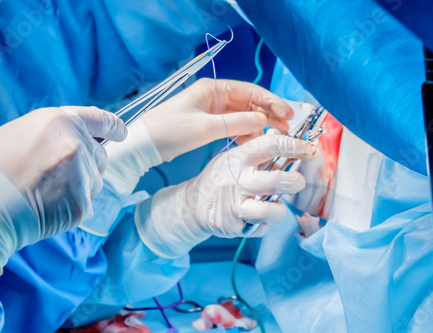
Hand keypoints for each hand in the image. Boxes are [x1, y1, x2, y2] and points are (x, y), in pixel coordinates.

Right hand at [0, 106, 125, 282]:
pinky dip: (69, 210)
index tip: (122, 132)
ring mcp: (82, 175)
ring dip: (79, 189)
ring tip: (46, 194)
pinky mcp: (81, 204)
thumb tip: (73, 140)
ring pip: (94, 183)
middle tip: (58, 178)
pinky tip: (46, 209)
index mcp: (61, 121)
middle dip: (87, 166)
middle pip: (99, 157)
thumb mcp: (21, 132)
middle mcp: (77, 144)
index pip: (101, 120)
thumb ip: (53, 133)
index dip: (114, 127)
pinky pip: (84, 207)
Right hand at [136, 132, 317, 257]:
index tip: (311, 151)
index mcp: (240, 158)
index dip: (296, 147)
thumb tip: (281, 136)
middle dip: (294, 182)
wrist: (192, 206)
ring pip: (271, 211)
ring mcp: (236, 205)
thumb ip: (257, 150)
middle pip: (277, 181)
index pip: (272, 146)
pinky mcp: (234, 226)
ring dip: (279, 209)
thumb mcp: (233, 158)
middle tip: (297, 182)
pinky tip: (254, 218)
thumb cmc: (220, 179)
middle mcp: (238, 181)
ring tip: (274, 205)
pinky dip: (262, 224)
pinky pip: (260, 228)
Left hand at [142, 78, 293, 161]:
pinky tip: (253, 142)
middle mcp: (215, 96)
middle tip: (285, 129)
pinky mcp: (208, 123)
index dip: (272, 102)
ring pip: (243, 115)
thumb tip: (263, 121)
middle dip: (269, 114)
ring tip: (273, 138)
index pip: (251, 91)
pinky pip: (233, 125)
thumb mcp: (205, 128)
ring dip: (259, 125)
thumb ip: (236, 123)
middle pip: (250, 103)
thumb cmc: (170, 130)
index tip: (287, 114)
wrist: (145, 143)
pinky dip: (245, 132)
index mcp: (214, 88)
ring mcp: (212, 109)